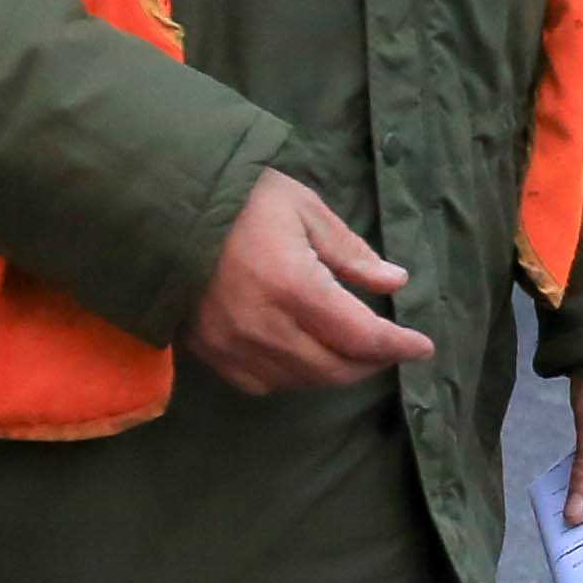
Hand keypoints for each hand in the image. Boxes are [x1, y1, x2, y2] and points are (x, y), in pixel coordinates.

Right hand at [188, 169, 432, 393]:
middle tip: (389, 347)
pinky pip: (262, 383)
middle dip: (370, 363)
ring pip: (301, 381)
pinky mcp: (208, 353)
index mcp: (294, 286)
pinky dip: (293, 376)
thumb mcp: (304, 209)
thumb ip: (350, 253)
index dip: (397, 347)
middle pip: (334, 369)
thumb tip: (395, 282)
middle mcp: (265, 327)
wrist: (161, 208)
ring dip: (334, 371)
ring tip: (351, 349)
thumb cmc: (240, 200)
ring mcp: (232, 346)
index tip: (422, 347)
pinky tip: (302, 354)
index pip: (361, 337)